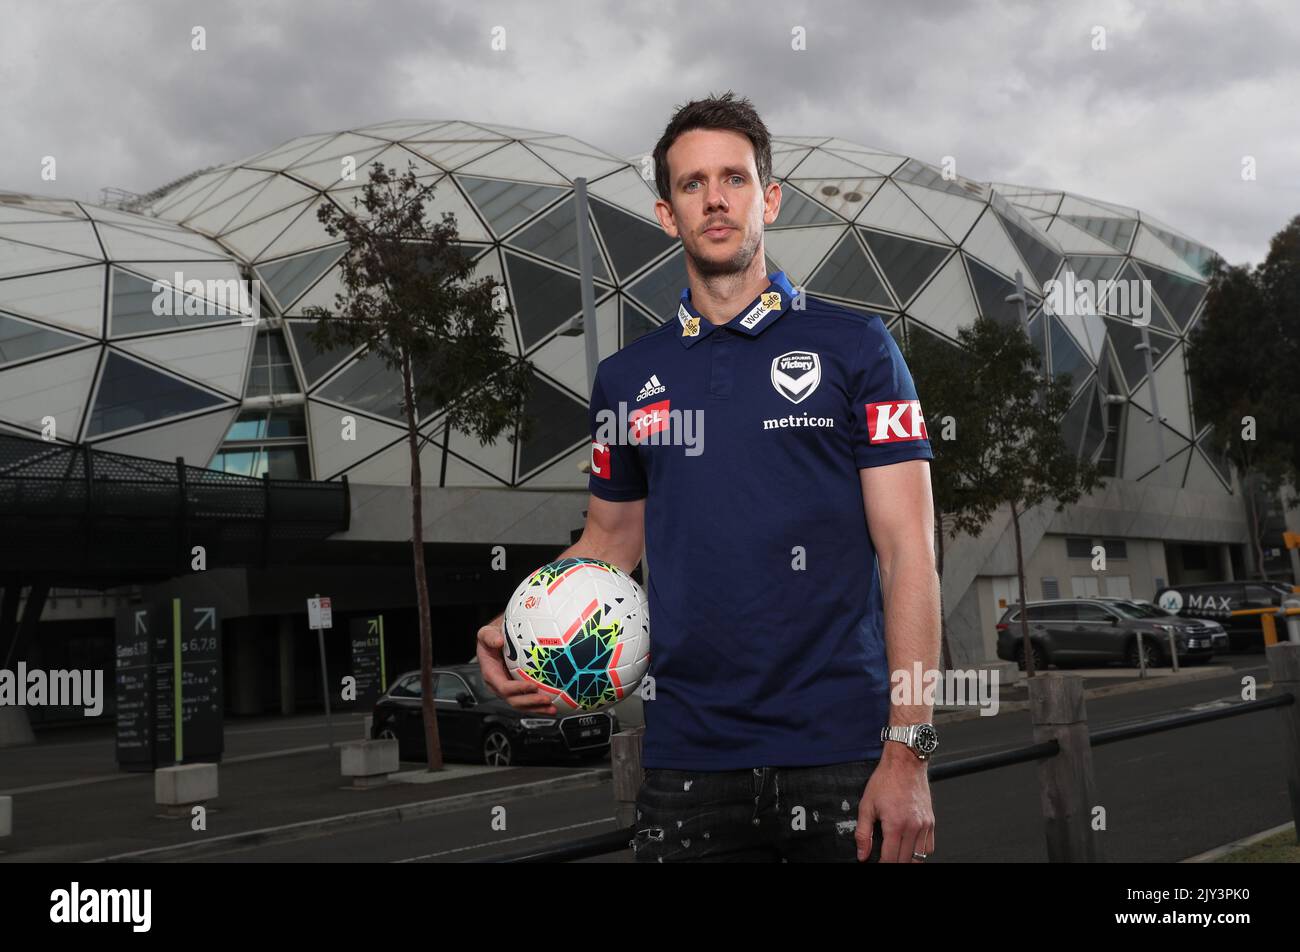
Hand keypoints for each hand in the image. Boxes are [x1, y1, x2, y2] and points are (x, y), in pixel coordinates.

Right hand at [476, 618, 558, 713]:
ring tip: (552, 708)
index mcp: (491, 674)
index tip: (532, 685)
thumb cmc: (491, 637)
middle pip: (514, 700)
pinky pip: (527, 701)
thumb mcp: (486, 633)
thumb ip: (489, 636)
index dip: (518, 689)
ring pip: (522, 705)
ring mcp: (508, 690)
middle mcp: (498, 685)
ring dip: (537, 708)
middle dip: (530, 702)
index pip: (504, 687)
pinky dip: (539, 706)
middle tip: (546, 699)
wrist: (495, 640)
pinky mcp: (517, 690)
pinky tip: (552, 706)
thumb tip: (498, 641)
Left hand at [856, 748, 933, 862]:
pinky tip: (910, 848)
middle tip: (886, 859)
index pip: (890, 859)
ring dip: (908, 860)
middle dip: (894, 863)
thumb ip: (862, 833)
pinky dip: (921, 852)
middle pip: (905, 860)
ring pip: (920, 857)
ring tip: (897, 856)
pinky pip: (929, 847)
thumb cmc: (886, 780)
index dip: (882, 865)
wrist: (905, 763)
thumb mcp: (866, 805)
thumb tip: (862, 853)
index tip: (877, 863)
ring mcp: (924, 825)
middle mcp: (913, 827)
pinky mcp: (931, 821)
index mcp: (895, 824)